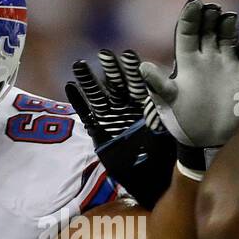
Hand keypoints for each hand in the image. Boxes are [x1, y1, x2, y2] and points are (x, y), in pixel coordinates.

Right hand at [66, 49, 176, 208]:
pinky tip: (71, 87)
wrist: (154, 184)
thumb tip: (156, 104)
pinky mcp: (101, 134)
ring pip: (100, 97)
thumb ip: (160, 119)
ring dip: (90, 81)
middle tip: (104, 54)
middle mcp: (128, 111)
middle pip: (117, 87)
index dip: (133, 71)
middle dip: (111, 70)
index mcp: (146, 108)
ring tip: (79, 65)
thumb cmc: (165, 160)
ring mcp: (113, 121)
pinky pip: (87, 115)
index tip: (128, 55)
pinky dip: (79, 102)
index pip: (139, 85)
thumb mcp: (167, 136)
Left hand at [139, 0, 238, 147]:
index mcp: (187, 62)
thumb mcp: (168, 104)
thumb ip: (158, 85)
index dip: (191, 16)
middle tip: (213, 9)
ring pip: (228, 36)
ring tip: (229, 19)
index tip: (195, 3)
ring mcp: (225, 64)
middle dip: (211, 16)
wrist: (210, 141)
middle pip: (209, 29)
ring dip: (229, 25)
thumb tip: (143, 66)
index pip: (188, 32)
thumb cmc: (185, 122)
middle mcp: (206, 59)